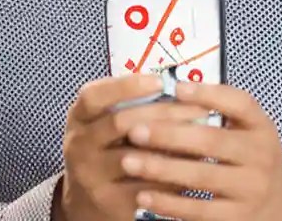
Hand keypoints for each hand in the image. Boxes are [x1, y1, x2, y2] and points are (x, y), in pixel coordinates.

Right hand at [55, 75, 216, 220]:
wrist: (90, 198)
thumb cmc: (109, 148)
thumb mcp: (106, 122)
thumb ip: (132, 104)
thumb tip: (180, 87)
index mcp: (79, 118)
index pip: (94, 96)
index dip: (126, 86)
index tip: (161, 80)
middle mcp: (78, 145)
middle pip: (120, 122)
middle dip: (163, 112)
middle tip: (200, 109)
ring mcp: (92, 176)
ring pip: (137, 157)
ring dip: (173, 145)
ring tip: (203, 135)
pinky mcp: (111, 202)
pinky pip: (148, 186)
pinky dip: (173, 173)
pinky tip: (195, 164)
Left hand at [118, 82, 281, 220]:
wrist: (279, 207)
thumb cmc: (249, 159)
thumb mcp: (248, 131)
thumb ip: (221, 111)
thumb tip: (172, 88)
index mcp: (262, 128)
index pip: (240, 103)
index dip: (208, 93)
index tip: (175, 87)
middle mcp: (261, 157)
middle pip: (212, 141)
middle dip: (169, 135)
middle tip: (134, 130)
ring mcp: (250, 190)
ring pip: (201, 176)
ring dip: (161, 168)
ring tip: (129, 161)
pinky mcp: (236, 219)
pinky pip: (198, 210)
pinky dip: (168, 203)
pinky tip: (143, 195)